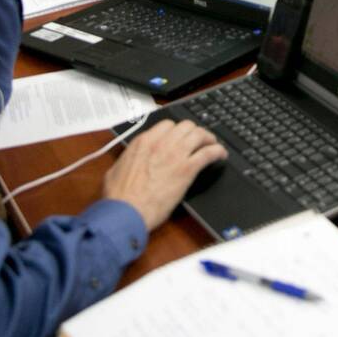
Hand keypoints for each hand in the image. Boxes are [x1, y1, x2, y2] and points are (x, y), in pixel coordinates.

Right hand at [102, 119, 227, 233]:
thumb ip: (129, 159)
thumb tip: (131, 160)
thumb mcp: (116, 170)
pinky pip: (209, 153)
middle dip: (194, 132)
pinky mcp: (187, 169)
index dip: (177, 130)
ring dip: (208, 138)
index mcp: (143, 142)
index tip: (181, 136)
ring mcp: (176, 154)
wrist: (126, 211)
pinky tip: (221, 155)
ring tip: (212, 145)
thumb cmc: (119, 196)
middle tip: (199, 140)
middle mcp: (161, 143)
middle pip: (186, 126)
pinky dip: (218, 151)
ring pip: (199, 134)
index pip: (167, 125)